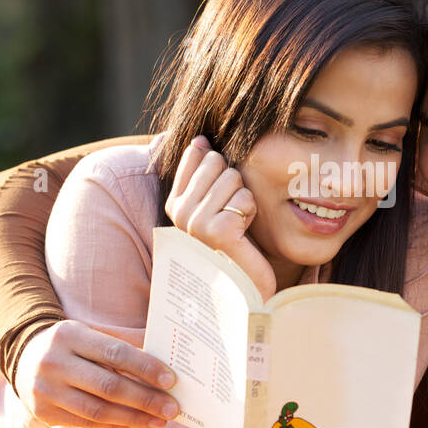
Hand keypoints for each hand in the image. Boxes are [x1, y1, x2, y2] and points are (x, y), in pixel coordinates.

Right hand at [14, 319, 178, 427]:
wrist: (22, 356)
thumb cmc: (70, 345)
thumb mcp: (88, 334)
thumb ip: (121, 347)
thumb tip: (164, 364)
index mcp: (69, 336)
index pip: (115, 353)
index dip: (146, 368)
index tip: (171, 380)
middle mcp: (54, 363)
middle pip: (108, 386)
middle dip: (145, 399)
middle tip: (172, 408)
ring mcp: (46, 391)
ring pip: (98, 411)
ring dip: (134, 418)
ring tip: (160, 421)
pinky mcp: (44, 413)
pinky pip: (88, 423)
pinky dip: (116, 425)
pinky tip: (136, 423)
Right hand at [165, 135, 276, 300]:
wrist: (243, 287)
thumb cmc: (234, 243)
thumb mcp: (215, 205)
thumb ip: (203, 174)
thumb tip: (199, 139)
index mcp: (175, 205)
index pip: (196, 155)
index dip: (219, 169)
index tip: (221, 197)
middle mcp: (180, 214)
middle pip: (216, 162)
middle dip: (234, 183)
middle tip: (232, 214)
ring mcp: (196, 224)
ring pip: (232, 178)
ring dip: (245, 200)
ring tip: (238, 226)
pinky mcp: (218, 232)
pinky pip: (245, 198)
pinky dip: (252, 212)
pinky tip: (243, 234)